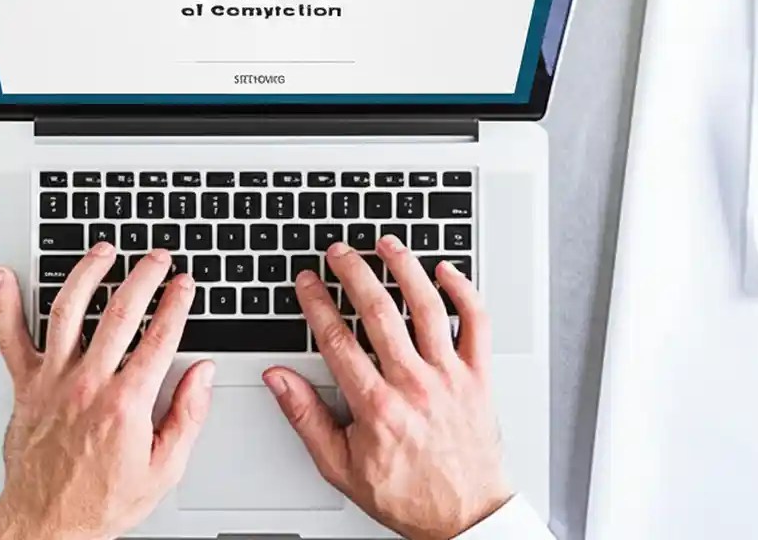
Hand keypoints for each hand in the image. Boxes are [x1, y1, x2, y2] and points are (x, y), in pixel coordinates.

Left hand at [0, 245, 214, 539]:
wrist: (46, 525)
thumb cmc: (100, 502)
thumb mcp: (164, 470)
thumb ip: (187, 416)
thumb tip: (202, 375)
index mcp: (126, 404)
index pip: (159, 337)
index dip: (177, 304)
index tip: (185, 285)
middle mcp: (88, 384)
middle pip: (119, 313)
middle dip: (144, 276)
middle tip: (157, 259)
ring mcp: (53, 381)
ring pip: (69, 311)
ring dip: (88, 273)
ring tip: (104, 251)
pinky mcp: (25, 386)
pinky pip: (11, 338)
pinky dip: (6, 304)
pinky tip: (5, 278)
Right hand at [263, 236, 509, 539]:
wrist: (464, 516)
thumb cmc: (406, 495)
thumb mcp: (340, 467)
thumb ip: (306, 418)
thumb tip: (279, 380)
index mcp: (376, 406)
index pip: (337, 339)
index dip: (317, 304)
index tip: (307, 283)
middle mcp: (414, 385)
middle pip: (379, 312)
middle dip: (353, 273)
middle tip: (338, 253)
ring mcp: (449, 377)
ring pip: (426, 307)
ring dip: (404, 268)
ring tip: (386, 245)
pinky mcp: (478, 377)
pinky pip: (476, 323)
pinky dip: (463, 291)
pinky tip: (446, 271)